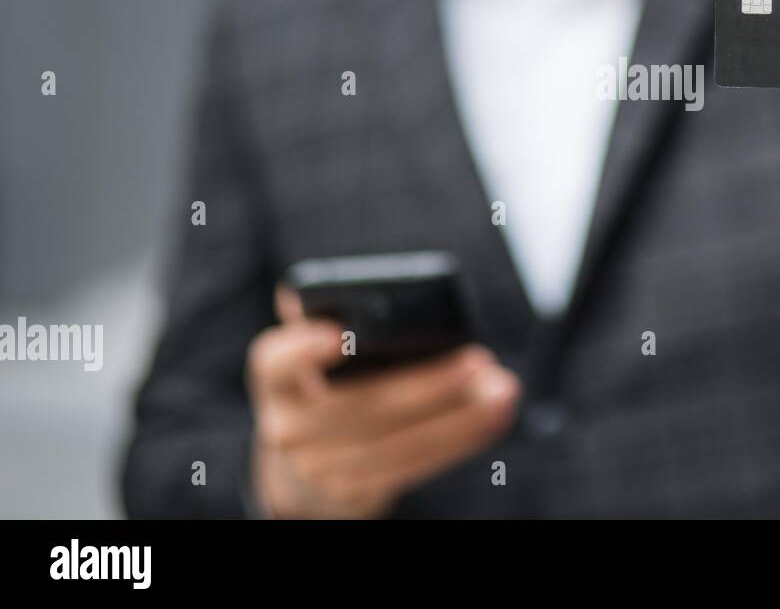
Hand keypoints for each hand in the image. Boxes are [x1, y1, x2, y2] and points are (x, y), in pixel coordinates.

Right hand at [246, 286, 519, 518]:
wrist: (301, 469)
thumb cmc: (324, 387)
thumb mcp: (311, 354)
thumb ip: (323, 317)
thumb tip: (330, 289)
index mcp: (274, 377)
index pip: (276, 360)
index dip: (304, 348)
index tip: (341, 334)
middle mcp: (286, 425)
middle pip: (362, 405)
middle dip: (427, 383)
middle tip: (477, 360)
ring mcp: (317, 467)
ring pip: (396, 442)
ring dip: (459, 417)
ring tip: (501, 389)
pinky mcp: (353, 494)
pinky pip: (413, 467)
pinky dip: (459, 439)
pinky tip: (492, 416)